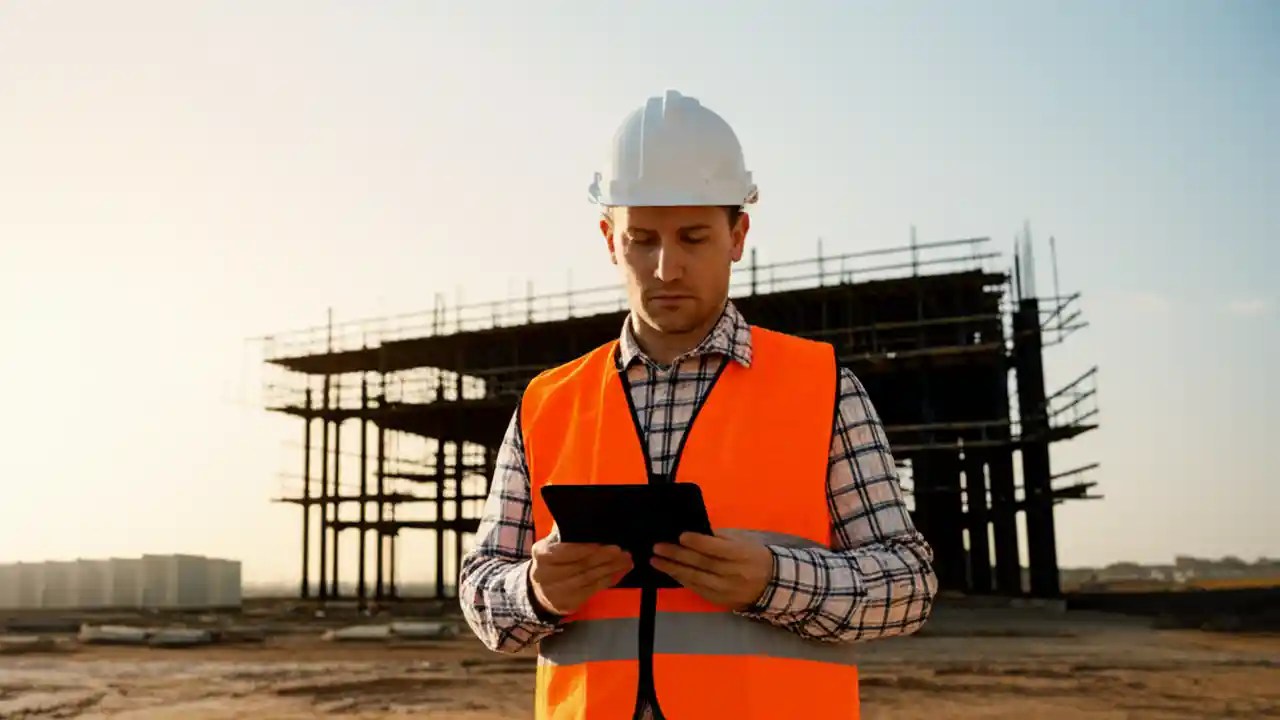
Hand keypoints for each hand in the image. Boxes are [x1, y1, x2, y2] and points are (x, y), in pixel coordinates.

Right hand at [529, 536, 632, 616]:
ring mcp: (556, 592)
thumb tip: (582, 516)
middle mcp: (546, 574)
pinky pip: (593, 591)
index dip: (585, 548)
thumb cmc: (552, 560)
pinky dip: (608, 581)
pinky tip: (618, 572)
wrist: (540, 590)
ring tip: (626, 560)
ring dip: (610, 569)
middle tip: (621, 551)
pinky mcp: (568, 604)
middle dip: (604, 557)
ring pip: (589, 579)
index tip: (602, 543)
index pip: (565, 551)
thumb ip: (565, 532)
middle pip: (580, 565)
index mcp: (541, 554)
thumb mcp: (552, 543)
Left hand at [650, 532, 773, 609]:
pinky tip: (669, 572)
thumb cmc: (753, 556)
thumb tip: (693, 532)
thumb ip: (719, 537)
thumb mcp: (743, 541)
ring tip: (656, 561)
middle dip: (677, 555)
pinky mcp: (718, 600)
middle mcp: (732, 574)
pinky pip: (696, 589)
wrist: (771, 585)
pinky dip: (681, 580)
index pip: (716, 549)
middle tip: (658, 548)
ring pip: (695, 579)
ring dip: (673, 569)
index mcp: (741, 555)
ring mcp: (724, 590)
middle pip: (701, 564)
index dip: (697, 542)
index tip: (680, 535)